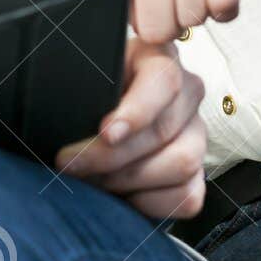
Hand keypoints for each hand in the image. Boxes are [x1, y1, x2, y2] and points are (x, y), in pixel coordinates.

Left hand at [53, 36, 206, 219]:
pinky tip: (120, 195)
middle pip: (163, 130)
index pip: (163, 81)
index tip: (106, 133)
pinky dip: (150, 203)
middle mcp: (186, 93)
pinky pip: (187, 196)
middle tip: (71, 164)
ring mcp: (196, 133)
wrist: (100, 114)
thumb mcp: (83, 78)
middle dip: (111, 156)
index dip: (137, 111)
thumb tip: (60, 117)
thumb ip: (80, 88)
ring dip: (128, 180)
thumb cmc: (88, 93)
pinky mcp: (199, 171)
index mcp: (158, 58)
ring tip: (92, 180)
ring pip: (180, 164)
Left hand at [96, 0, 260, 42]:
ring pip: (194, 16)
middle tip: (180, 7)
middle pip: (158, 25)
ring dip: (202, 13)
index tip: (154, 8)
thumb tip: (113, 1)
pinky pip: (225, 1)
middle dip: (172, 26)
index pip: (121, 9)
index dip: (142, 18)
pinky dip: (226, 9)